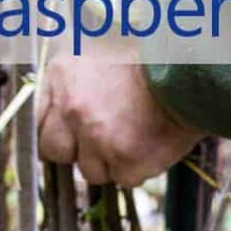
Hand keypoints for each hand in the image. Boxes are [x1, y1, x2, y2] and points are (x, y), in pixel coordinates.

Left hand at [37, 47, 202, 185]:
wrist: (192, 71)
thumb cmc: (150, 61)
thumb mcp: (98, 51)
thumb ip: (72, 82)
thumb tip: (58, 110)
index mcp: (62, 77)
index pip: (38, 122)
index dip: (57, 133)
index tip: (70, 137)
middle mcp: (73, 109)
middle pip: (56, 153)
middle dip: (77, 151)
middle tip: (103, 140)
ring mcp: (98, 138)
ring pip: (92, 171)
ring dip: (111, 162)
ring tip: (136, 136)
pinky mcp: (125, 161)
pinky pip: (125, 179)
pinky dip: (139, 168)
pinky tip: (152, 144)